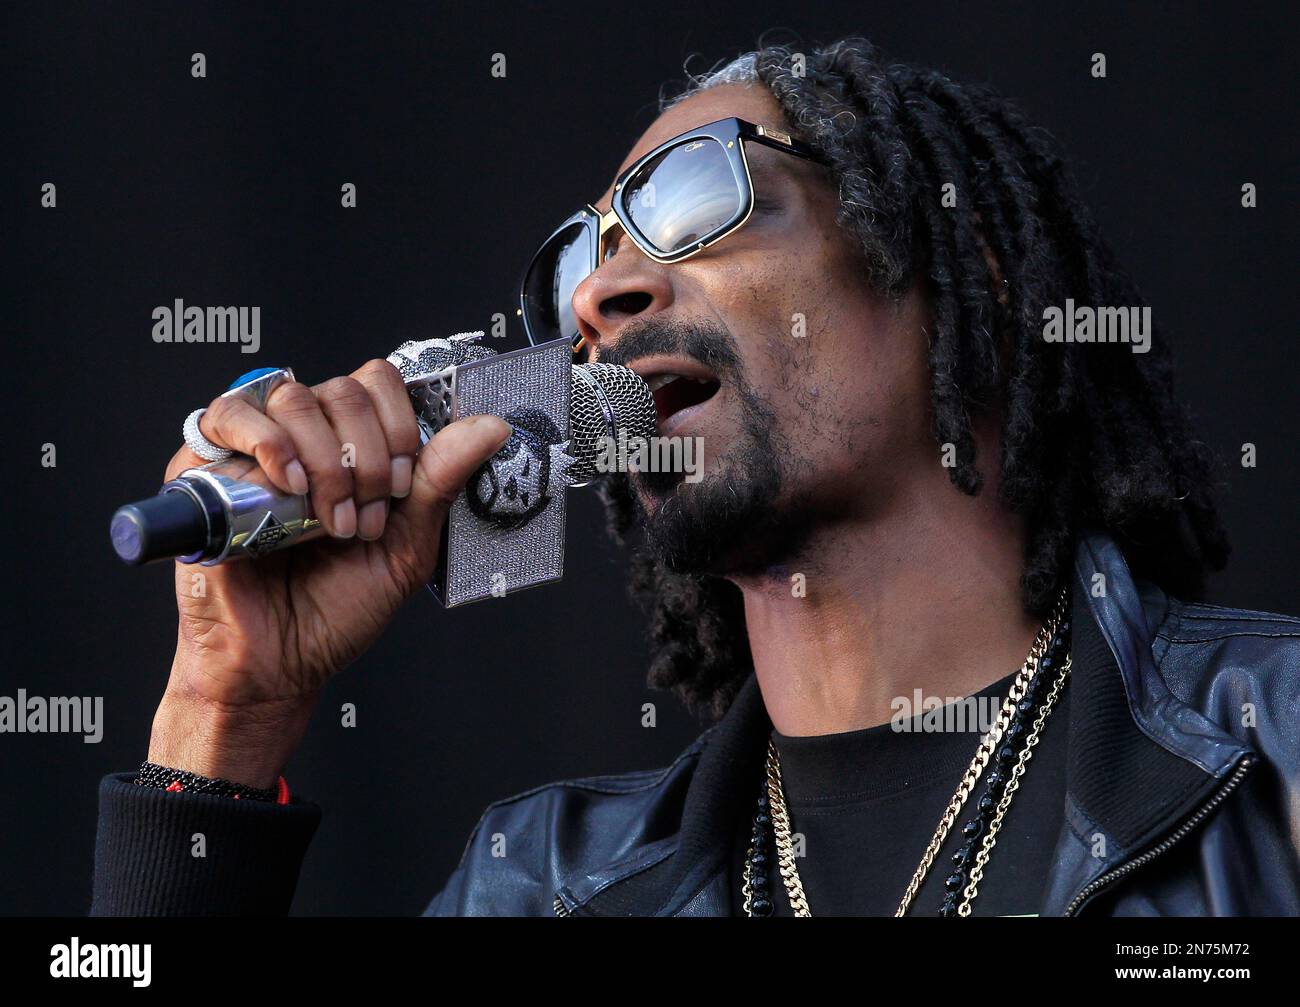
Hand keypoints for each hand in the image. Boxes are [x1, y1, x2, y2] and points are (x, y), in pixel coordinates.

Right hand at [148, 360, 511, 786]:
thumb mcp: (406, 546)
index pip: (379, 383)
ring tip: (326, 519)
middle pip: (343, 390)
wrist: (279, 661)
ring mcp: (255, 449)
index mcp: (353, 449)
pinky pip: (229, 415)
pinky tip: (289, 487)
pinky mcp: (204, 466)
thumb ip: (440, 483)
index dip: (399, 426)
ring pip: (294, 396)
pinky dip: (269, 444)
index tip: (399, 486)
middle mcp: (305, 440)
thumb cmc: (335, 611)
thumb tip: (489, 428)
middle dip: (366, 457)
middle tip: (363, 516)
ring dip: (323, 460)